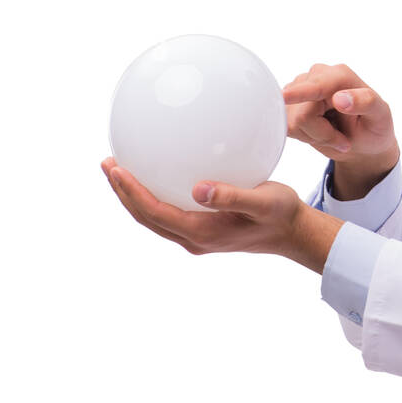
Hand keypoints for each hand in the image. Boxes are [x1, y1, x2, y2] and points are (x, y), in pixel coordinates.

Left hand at [101, 155, 309, 258]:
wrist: (293, 233)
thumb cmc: (281, 215)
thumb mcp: (262, 202)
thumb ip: (231, 196)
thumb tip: (198, 189)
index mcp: (202, 233)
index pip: (156, 213)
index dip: (132, 193)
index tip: (117, 169)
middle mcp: (194, 238)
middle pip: (146, 217)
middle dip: (123, 193)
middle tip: (108, 163)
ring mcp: (197, 236)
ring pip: (154, 218)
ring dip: (133, 196)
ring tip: (119, 169)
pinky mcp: (203, 229)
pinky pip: (168, 213)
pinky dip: (152, 196)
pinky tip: (155, 174)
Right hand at [282, 63, 398, 169]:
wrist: (363, 142)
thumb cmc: (374, 127)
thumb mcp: (380, 116)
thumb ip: (366, 102)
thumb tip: (339, 98)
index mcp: (340, 75)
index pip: (315, 87)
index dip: (300, 94)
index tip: (284, 96)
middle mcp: (316, 76)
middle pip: (302, 114)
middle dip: (322, 134)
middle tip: (343, 140)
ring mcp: (300, 89)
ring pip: (291, 123)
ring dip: (314, 136)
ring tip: (333, 133)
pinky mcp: (289, 103)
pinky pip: (285, 126)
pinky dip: (304, 136)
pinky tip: (319, 131)